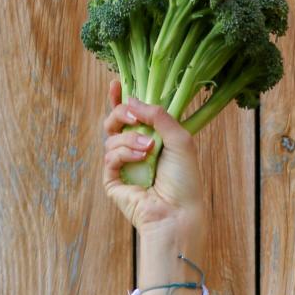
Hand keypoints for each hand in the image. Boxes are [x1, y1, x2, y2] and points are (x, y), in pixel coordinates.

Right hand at [101, 80, 204, 236]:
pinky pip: (109, 157)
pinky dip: (123, 154)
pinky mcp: (113, 181)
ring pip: (111, 139)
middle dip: (120, 113)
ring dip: (129, 139)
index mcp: (150, 139)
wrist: (178, 211)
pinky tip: (142, 158)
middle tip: (133, 115)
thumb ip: (158, 115)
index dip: (119, 99)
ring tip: (149, 148)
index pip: (130, 116)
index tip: (115, 83)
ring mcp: (122, 166)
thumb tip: (132, 100)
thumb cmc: (185, 178)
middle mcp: (134, 151)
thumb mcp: (180, 138)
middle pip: (113, 122)